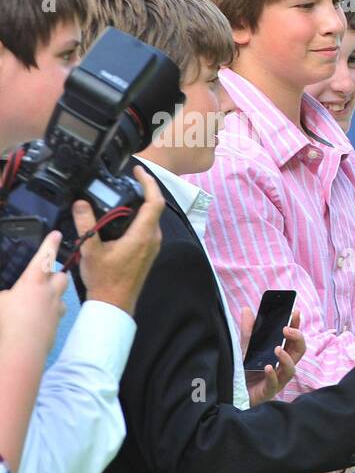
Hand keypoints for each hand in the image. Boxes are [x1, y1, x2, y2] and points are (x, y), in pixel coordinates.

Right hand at [0, 229, 66, 358]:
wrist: (23, 349)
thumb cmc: (7, 322)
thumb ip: (5, 294)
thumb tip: (8, 294)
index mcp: (33, 281)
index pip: (44, 257)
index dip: (50, 244)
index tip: (57, 234)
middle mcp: (49, 292)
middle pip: (61, 276)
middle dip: (56, 274)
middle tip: (45, 277)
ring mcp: (55, 307)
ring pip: (61, 294)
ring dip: (54, 293)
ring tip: (40, 298)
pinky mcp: (57, 322)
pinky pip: (58, 311)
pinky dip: (51, 310)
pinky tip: (40, 316)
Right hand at [76, 166, 163, 315]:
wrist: (115, 303)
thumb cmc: (105, 279)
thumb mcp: (91, 249)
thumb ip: (86, 224)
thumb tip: (81, 203)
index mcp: (143, 235)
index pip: (154, 202)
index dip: (149, 182)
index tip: (138, 170)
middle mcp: (153, 238)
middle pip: (153, 207)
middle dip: (143, 190)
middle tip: (126, 178)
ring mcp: (152, 246)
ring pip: (150, 218)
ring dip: (139, 204)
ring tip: (122, 193)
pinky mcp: (148, 251)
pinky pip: (146, 227)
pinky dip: (137, 216)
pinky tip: (121, 216)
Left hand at [241, 307, 305, 405]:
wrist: (233, 392)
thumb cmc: (245, 370)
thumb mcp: (245, 347)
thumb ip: (248, 330)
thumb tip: (246, 309)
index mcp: (281, 354)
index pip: (293, 338)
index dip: (297, 325)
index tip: (296, 312)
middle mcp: (283, 366)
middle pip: (299, 351)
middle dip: (297, 338)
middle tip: (287, 329)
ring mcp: (278, 379)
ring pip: (291, 369)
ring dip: (286, 358)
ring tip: (277, 349)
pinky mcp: (269, 391)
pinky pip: (275, 383)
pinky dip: (272, 375)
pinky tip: (268, 367)